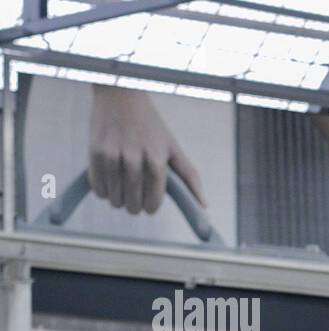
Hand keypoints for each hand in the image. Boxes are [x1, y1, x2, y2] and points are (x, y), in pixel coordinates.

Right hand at [88, 85, 206, 214]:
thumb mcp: (174, 148)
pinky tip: (107, 190)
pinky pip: (98, 183)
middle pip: (133, 199)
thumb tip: (204, 205)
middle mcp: (135, 157)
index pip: (153, 197)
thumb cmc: (151, 126)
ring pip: (114, 194)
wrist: (121, 95)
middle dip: (134, 207)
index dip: (150, 207)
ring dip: (117, 201)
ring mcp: (113, 154)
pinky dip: (102, 191)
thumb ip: (190, 176)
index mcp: (157, 159)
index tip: (149, 208)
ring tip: (120, 198)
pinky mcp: (95, 150)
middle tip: (134, 207)